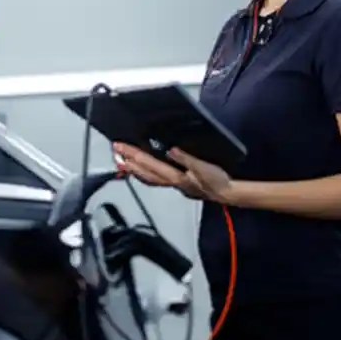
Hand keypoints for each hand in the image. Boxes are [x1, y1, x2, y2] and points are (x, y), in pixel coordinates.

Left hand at [113, 144, 233, 202]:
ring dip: (134, 170)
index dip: (133, 154)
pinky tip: (143, 171)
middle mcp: (170, 181)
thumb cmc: (216, 181)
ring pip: (147, 178)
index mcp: (175, 176)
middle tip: (115, 153)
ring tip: (123, 162)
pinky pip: (155, 180)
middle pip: (143, 172)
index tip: (120, 146)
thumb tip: (171, 150)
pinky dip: (145, 175)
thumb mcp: (203, 167)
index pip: (149, 163)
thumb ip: (187, 159)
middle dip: (128, 162)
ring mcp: (172, 184)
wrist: (225, 193)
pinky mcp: (177, 184)